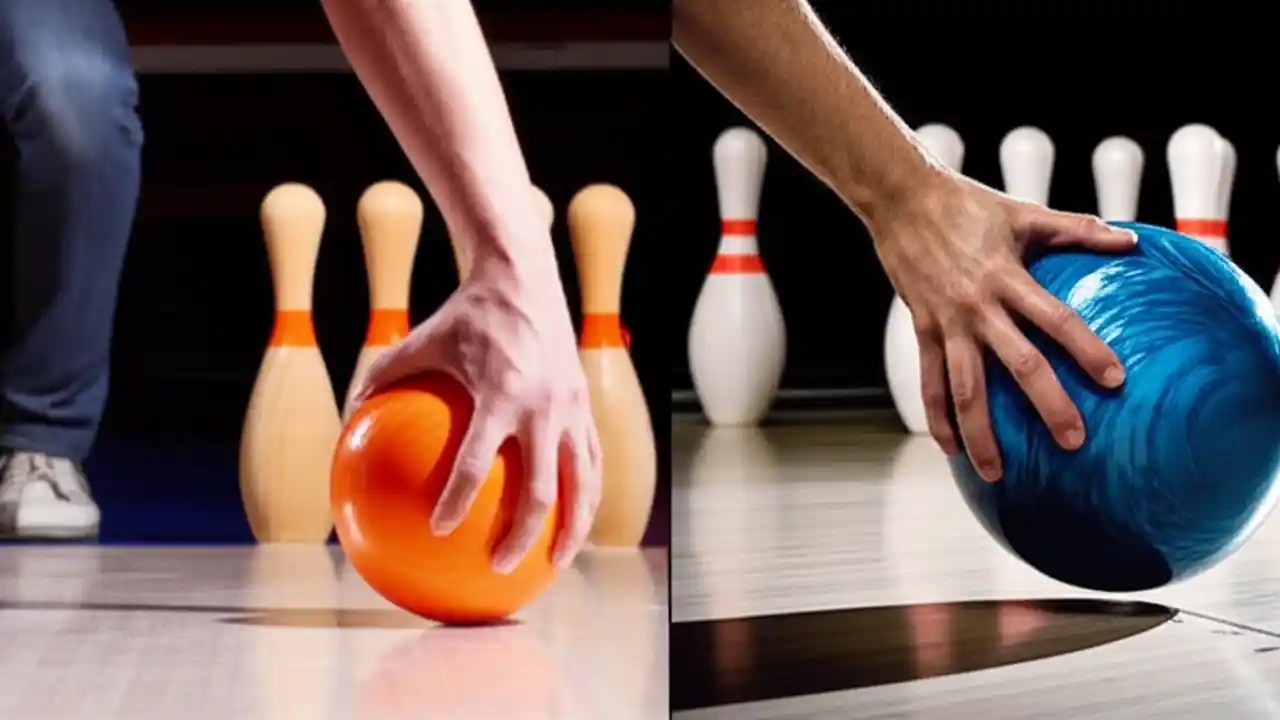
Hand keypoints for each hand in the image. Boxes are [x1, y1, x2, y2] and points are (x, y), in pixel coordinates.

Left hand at [349, 251, 601, 572]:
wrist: (525, 278)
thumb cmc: (466, 312)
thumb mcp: (420, 338)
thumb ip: (384, 375)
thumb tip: (349, 415)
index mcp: (501, 394)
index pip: (478, 459)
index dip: (460, 498)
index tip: (440, 531)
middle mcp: (543, 406)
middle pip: (541, 489)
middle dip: (523, 535)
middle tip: (499, 567)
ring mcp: (571, 409)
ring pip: (580, 483)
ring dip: (571, 528)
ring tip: (556, 564)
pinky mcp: (585, 406)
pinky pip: (591, 461)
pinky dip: (585, 496)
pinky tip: (571, 523)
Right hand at [871, 171, 1134, 481]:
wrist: (901, 199)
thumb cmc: (967, 204)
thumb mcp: (1025, 213)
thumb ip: (1077, 229)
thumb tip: (1131, 241)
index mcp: (1007, 277)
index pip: (1055, 320)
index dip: (1086, 349)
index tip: (1114, 380)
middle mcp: (977, 306)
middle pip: (1018, 365)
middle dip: (1047, 406)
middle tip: (1072, 442)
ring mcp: (946, 322)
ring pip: (965, 389)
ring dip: (981, 433)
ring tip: (998, 472)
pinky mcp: (922, 329)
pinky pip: (930, 381)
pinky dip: (938, 417)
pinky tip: (950, 448)